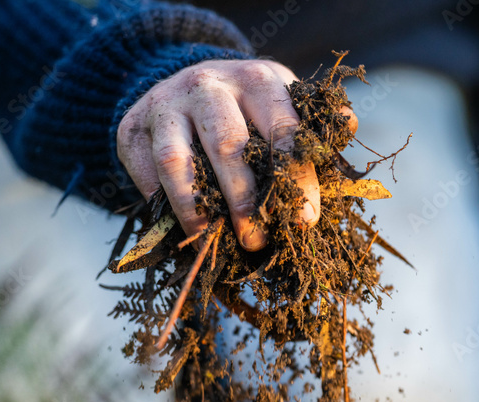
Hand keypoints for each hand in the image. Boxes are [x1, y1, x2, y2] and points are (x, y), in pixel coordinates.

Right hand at [117, 60, 354, 249]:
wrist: (184, 84)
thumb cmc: (250, 111)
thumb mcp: (285, 105)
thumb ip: (316, 125)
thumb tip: (346, 126)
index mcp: (258, 80)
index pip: (282, 129)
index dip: (295, 178)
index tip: (304, 220)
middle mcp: (209, 85)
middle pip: (228, 145)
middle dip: (245, 201)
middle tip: (258, 241)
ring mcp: (165, 105)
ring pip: (177, 162)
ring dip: (198, 211)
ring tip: (214, 245)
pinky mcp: (131, 129)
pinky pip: (145, 175)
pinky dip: (163, 209)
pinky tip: (184, 234)